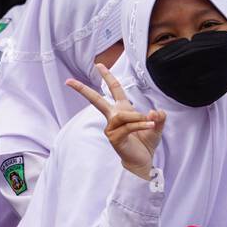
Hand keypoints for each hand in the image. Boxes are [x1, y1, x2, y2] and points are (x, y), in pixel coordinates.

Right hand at [67, 63, 164, 180]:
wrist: (142, 161)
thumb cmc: (145, 143)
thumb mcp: (156, 127)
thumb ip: (158, 117)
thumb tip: (154, 111)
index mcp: (122, 110)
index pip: (114, 90)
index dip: (107, 77)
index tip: (98, 65)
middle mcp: (114, 117)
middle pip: (97, 100)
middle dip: (83, 90)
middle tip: (69, 81)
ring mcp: (111, 128)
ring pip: (121, 115)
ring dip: (137, 117)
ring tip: (150, 122)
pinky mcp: (114, 138)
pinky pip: (127, 127)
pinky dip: (139, 125)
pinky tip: (149, 126)